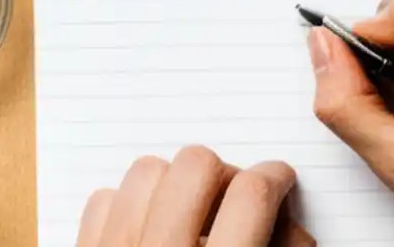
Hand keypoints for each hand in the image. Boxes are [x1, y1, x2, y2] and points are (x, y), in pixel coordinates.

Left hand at [78, 147, 315, 245]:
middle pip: (195, 164)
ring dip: (172, 184)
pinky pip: (103, 201)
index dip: (273, 178)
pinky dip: (127, 209)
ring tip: (188, 211)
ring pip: (146, 171)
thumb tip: (290, 223)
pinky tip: (145, 229)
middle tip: (233, 196)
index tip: (276, 179)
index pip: (251, 195)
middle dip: (222, 174)